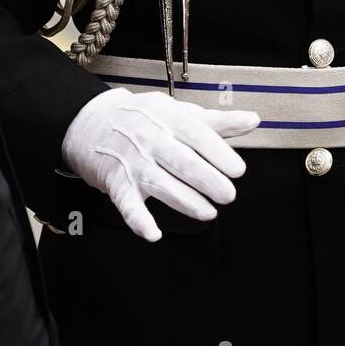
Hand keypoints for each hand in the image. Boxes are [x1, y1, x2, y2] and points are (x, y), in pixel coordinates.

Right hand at [61, 87, 259, 241]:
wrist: (92, 122)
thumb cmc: (144, 118)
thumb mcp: (178, 112)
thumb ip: (217, 121)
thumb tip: (253, 120)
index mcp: (168, 118)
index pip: (195, 134)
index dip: (217, 152)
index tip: (237, 169)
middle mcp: (150, 139)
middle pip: (181, 160)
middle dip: (206, 179)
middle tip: (228, 194)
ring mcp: (133, 162)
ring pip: (160, 184)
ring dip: (185, 201)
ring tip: (208, 212)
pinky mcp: (117, 183)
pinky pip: (127, 204)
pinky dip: (138, 220)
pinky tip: (153, 233)